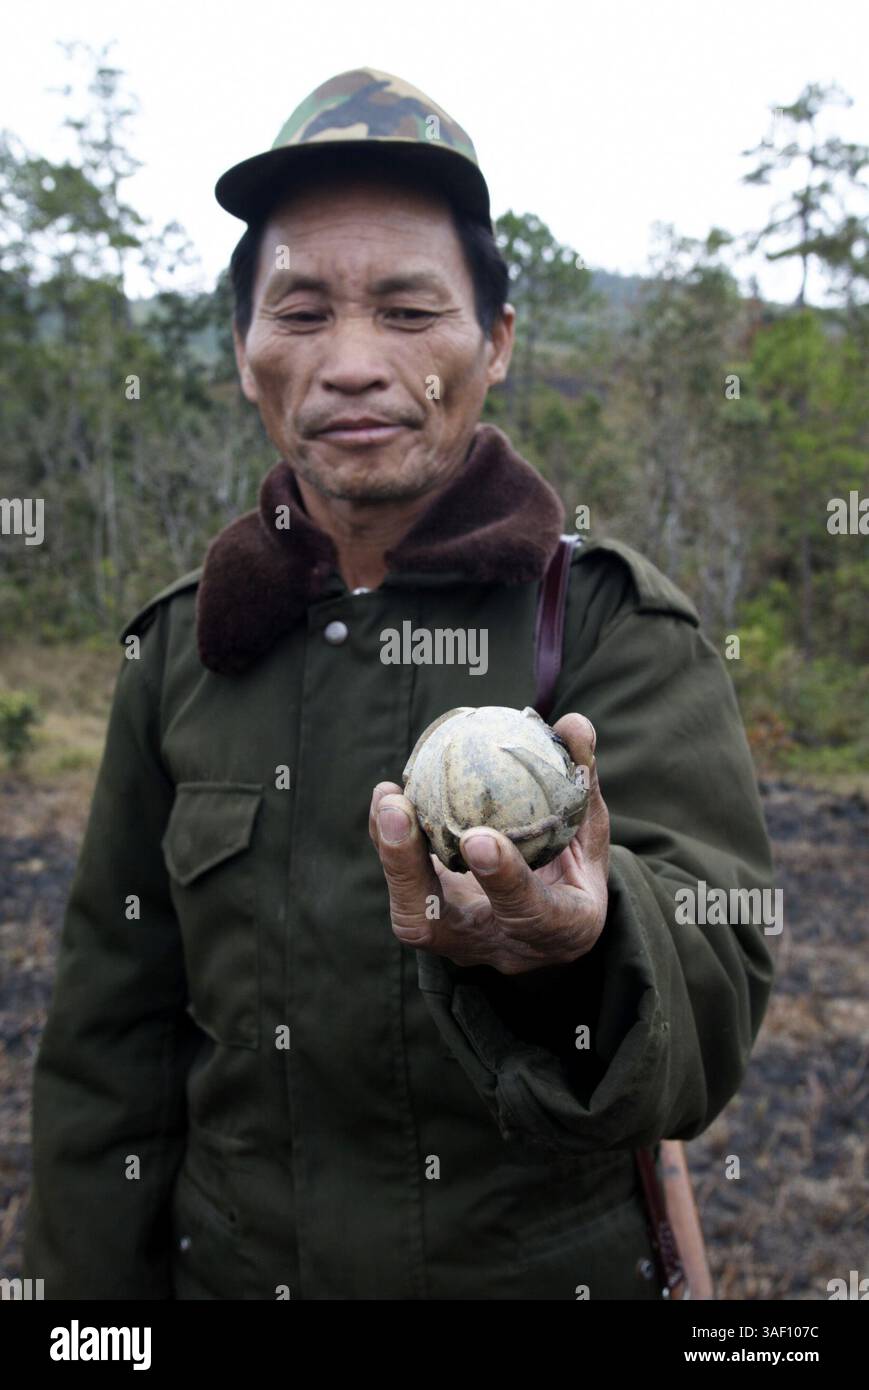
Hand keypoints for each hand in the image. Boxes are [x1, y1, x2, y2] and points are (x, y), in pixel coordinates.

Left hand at [368, 713, 608, 974]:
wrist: (552, 922)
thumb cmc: (575, 867)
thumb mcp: (590, 829)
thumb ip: (581, 782)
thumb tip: (574, 723)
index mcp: (561, 929)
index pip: (532, 914)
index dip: (505, 880)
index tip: (480, 839)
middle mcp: (502, 947)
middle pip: (441, 926)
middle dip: (410, 871)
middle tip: (398, 810)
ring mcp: (461, 943)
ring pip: (411, 914)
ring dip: (393, 856)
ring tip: (388, 798)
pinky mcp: (432, 926)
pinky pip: (403, 890)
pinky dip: (390, 843)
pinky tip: (387, 795)